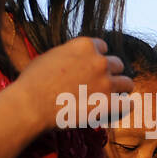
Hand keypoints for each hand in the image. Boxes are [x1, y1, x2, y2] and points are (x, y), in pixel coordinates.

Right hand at [11, 36, 134, 136]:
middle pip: (117, 64)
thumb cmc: (31, 83)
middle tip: (97, 86)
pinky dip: (123, 108)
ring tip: (109, 99)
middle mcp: (99, 61)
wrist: (29, 105)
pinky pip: (127, 105)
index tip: (88, 70)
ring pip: (127, 83)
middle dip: (108, 74)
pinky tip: (114, 111)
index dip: (95, 59)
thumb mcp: (48, 58)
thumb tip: (71, 60)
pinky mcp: (107, 104)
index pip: (102, 48)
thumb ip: (66, 56)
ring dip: (119, 90)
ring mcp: (105, 83)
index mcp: (85, 46)